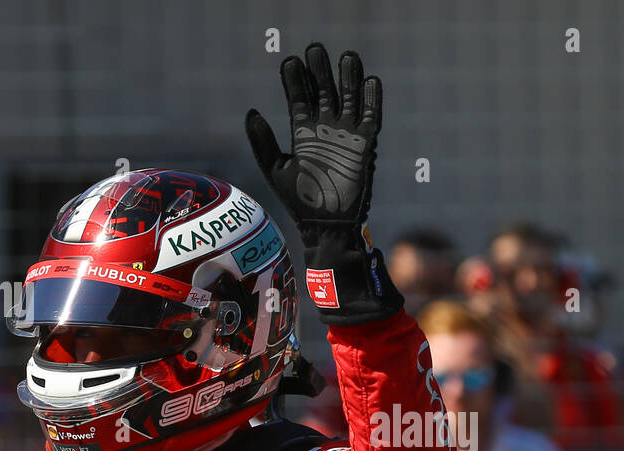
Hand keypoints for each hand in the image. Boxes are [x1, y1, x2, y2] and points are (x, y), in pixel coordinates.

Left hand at [245, 42, 401, 323]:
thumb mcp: (275, 170)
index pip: (300, 98)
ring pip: (349, 99)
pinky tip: (370, 81)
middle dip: (321, 71)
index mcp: (303, 133)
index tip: (290, 62)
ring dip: (348, 78)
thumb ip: (262, 142)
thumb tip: (251, 112)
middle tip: (316, 50)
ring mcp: (346, 137)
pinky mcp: (365, 147)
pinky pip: (371, 118)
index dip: (295, 80)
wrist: (326, 226)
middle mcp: (325, 131)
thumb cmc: (299, 202)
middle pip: (324, 92)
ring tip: (347, 56)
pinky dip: (372, 101)